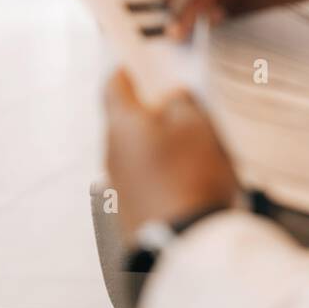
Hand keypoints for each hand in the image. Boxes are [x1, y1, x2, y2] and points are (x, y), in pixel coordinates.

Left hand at [103, 69, 239, 239]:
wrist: (183, 243)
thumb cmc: (190, 175)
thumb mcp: (196, 126)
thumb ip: (182, 103)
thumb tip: (172, 99)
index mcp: (122, 124)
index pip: (114, 86)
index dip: (125, 72)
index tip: (134, 64)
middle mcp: (112, 152)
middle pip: (127, 121)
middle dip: (151, 112)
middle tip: (181, 106)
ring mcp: (118, 184)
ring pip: (137, 151)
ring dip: (159, 145)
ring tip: (195, 148)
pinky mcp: (129, 210)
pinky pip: (145, 179)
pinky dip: (163, 173)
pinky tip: (189, 179)